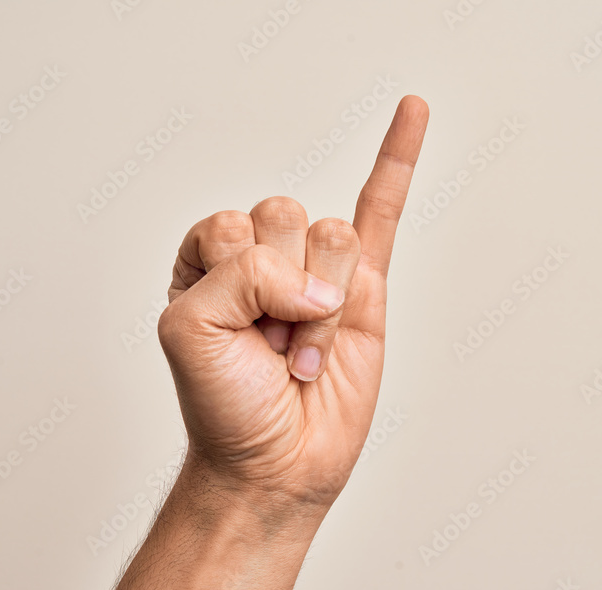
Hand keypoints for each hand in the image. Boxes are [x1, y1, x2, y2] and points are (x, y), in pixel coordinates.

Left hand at [158, 96, 428, 514]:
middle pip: (286, 218)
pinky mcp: (367, 290)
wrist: (272, 465)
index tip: (233, 338)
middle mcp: (265, 256)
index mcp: (211, 257)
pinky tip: (411, 113)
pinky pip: (384, 209)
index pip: (232, 225)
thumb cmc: (224, 405)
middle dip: (280, 294)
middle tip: (271, 347)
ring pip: (336, 238)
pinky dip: (398, 158)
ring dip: (322, 310)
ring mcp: (318, 271)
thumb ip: (241, 274)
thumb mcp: (191, 332)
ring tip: (306, 354)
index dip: (237, 283)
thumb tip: (324, 281)